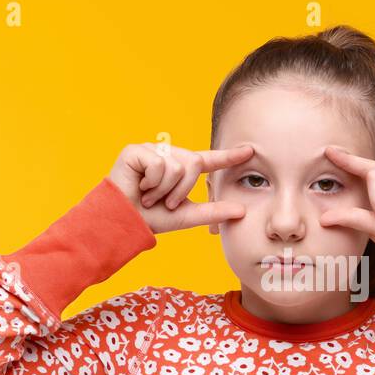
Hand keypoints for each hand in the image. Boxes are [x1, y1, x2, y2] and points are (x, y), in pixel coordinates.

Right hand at [107, 142, 253, 234]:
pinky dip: (153, 182)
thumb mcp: (188, 216)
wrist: (124, 223)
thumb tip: (242, 210)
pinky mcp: (135, 151)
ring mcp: (151, 151)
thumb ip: (213, 212)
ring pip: (177, 165)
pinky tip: (141, 187)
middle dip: (182, 189)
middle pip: (193, 163)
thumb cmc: (151, 219)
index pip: (208, 160)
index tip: (250, 151)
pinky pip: (159, 164)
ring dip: (165, 189)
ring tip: (150, 196)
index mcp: (180, 170)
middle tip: (165, 201)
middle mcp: (167, 156)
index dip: (228, 156)